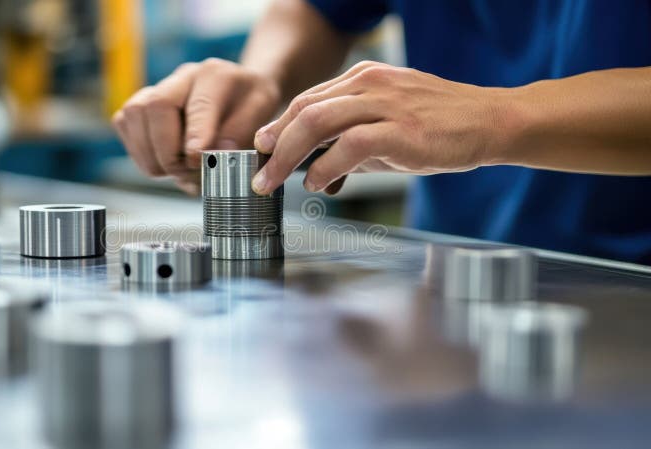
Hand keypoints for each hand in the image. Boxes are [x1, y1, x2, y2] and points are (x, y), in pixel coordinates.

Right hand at [112, 58, 281, 194]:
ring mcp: (158, 87)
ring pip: (133, 115)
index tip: (196, 160)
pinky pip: (124, 123)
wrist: (240, 91)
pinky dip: (139, 151)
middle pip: (155, 106)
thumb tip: (217, 152)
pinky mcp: (141, 103)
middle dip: (167, 150)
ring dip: (150, 154)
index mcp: (216, 75)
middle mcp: (182, 77)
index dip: (194, 135)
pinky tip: (161, 163)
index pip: (199, 104)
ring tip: (175, 171)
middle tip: (186, 172)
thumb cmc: (251, 103)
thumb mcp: (262, 112)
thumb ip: (242, 131)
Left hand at [250, 61, 514, 194]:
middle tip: (259, 172)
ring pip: (317, 122)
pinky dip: (325, 166)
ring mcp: (385, 104)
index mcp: (363, 78)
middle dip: (274, 144)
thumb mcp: (389, 123)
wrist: (491, 121)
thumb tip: (318, 168)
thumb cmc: (441, 126)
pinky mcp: (401, 129)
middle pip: (303, 110)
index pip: (307, 100)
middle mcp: (369, 84)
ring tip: (274, 181)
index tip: (263, 151)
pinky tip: (317, 183)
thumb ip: (352, 141)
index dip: (279, 126)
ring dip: (288, 156)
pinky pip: (349, 145)